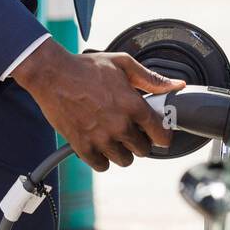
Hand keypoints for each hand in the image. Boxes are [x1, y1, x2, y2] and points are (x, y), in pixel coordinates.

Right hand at [12, 38, 185, 171]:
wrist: (53, 75)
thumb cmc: (86, 67)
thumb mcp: (123, 65)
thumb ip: (151, 79)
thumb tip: (177, 85)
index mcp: (132, 105)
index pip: (160, 134)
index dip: (162, 135)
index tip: (157, 132)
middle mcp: (119, 125)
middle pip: (143, 150)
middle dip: (141, 141)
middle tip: (132, 129)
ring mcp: (100, 138)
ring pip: (124, 160)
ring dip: (122, 151)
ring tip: (115, 135)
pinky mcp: (82, 147)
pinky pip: (101, 165)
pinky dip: (102, 158)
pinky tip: (100, 142)